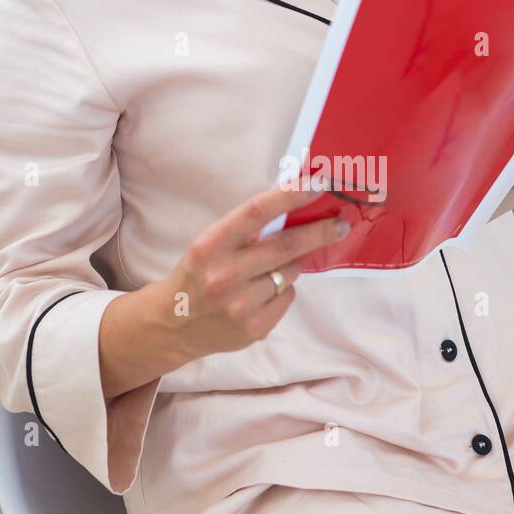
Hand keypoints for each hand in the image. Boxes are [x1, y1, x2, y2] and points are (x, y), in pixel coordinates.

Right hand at [158, 180, 349, 360]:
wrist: (173, 325)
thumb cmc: (197, 275)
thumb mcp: (209, 245)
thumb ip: (246, 231)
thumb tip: (296, 210)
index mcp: (210, 246)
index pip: (255, 212)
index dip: (289, 196)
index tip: (316, 185)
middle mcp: (224, 275)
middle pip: (285, 246)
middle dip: (319, 232)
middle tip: (340, 224)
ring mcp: (240, 305)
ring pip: (290, 273)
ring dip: (291, 265)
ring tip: (269, 268)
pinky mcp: (254, 328)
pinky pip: (287, 297)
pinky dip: (283, 290)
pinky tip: (260, 294)